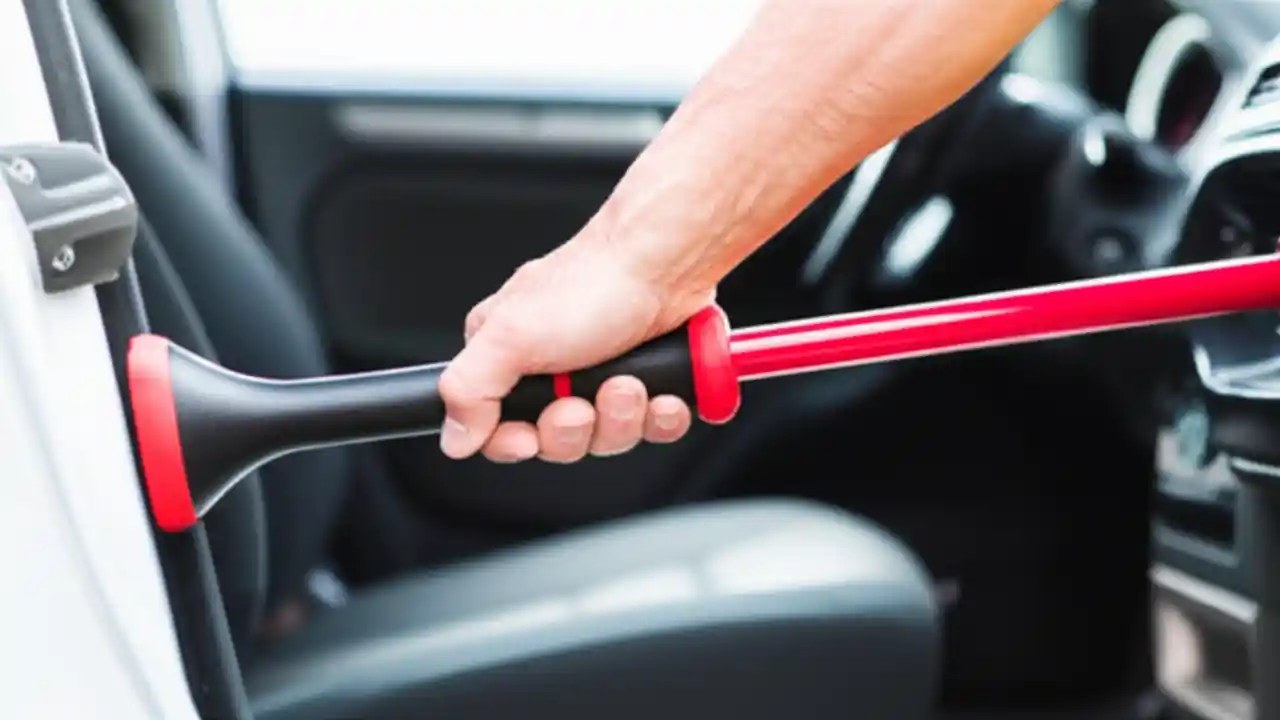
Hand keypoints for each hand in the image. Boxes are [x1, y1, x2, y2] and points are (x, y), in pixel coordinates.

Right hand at [437, 236, 715, 462]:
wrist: (669, 260)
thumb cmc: (593, 282)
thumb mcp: (510, 337)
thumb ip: (469, 390)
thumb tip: (454, 438)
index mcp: (509, 358)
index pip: (498, 431)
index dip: (517, 443)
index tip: (529, 438)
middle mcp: (556, 371)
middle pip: (558, 441)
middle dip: (578, 426)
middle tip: (584, 397)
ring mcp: (606, 378)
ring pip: (610, 438)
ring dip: (623, 416)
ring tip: (628, 380)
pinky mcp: (653, 383)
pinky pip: (655, 427)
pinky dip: (662, 415)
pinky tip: (663, 391)